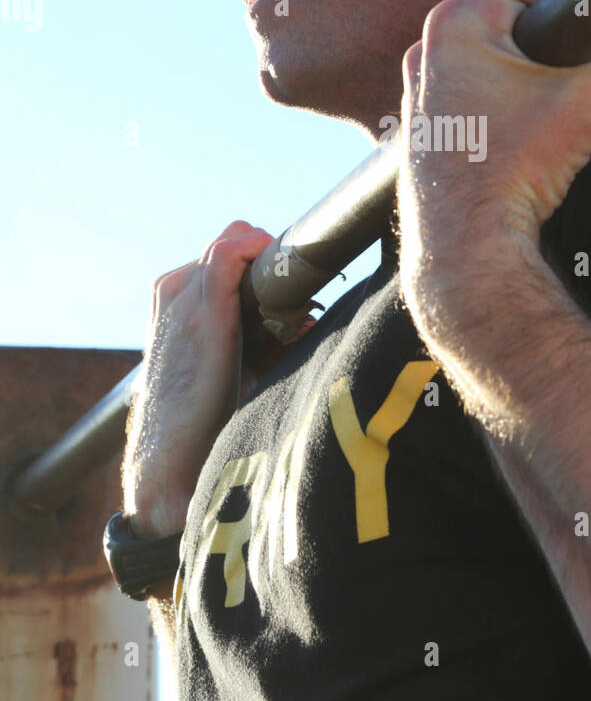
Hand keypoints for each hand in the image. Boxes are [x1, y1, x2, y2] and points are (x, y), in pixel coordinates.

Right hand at [122, 220, 281, 537]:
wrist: (170, 460)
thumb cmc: (205, 420)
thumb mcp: (226, 365)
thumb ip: (259, 333)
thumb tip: (310, 316)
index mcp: (175, 300)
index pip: (226, 253)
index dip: (265, 267)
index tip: (297, 295)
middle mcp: (175, 288)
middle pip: (234, 242)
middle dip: (270, 263)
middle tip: (301, 300)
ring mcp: (184, 293)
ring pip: (237, 240)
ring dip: (272, 262)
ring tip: (298, 305)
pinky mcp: (203, 308)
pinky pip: (234, 250)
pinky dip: (265, 254)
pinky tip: (290, 282)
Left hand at [397, 0, 590, 341]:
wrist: (469, 246)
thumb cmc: (519, 169)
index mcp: (458, 20)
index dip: (575, 4)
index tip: (585, 44)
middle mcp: (427, 44)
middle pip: (515, 14)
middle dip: (549, 45)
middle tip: (563, 91)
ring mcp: (418, 85)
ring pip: (496, 56)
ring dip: (525, 78)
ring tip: (538, 121)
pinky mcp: (421, 121)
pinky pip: (476, 91)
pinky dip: (500, 107)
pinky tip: (514, 141)